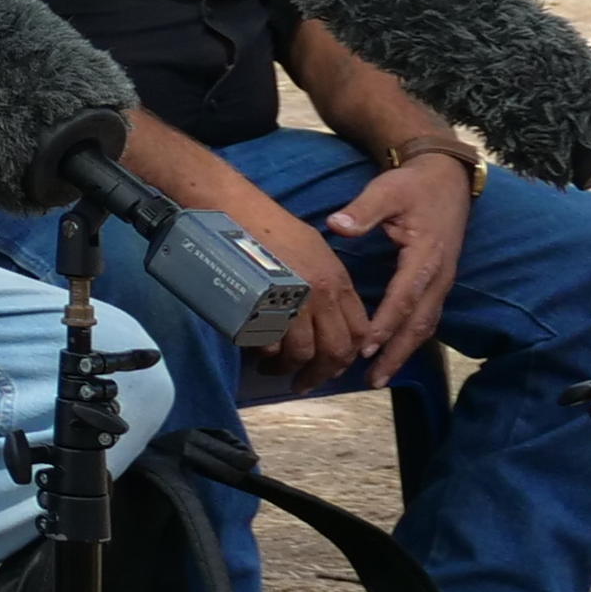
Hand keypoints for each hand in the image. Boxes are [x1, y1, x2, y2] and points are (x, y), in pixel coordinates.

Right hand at [228, 189, 373, 382]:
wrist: (231, 210)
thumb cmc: (265, 222)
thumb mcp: (310, 248)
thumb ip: (323, 281)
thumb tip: (320, 312)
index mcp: (336, 280)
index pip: (358, 330)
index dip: (347, 355)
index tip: (332, 364)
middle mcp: (322, 294)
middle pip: (336, 349)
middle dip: (322, 373)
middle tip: (304, 381)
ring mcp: (293, 301)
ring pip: (304, 352)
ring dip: (289, 368)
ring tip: (273, 368)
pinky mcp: (264, 305)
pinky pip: (271, 343)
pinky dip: (266, 353)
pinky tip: (256, 351)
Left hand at [321, 150, 471, 380]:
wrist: (447, 179)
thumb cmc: (413, 185)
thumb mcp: (387, 189)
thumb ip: (363, 210)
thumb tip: (336, 225)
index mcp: (425, 255)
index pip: (405, 297)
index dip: (386, 324)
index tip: (366, 348)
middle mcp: (438, 275)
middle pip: (419, 323)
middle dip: (397, 353)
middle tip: (373, 379)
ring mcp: (441, 281)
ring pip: (425, 325)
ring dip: (404, 352)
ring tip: (379, 377)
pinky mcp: (437, 282)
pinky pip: (425, 317)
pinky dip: (409, 338)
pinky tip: (391, 354)